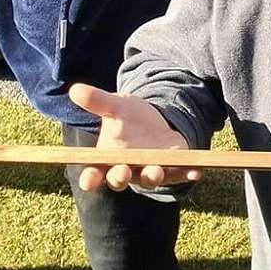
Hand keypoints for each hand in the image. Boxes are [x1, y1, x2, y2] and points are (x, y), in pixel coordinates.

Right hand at [68, 83, 200, 192]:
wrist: (156, 120)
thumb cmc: (129, 118)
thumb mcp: (116, 106)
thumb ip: (97, 101)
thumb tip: (75, 89)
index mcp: (107, 159)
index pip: (94, 173)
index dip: (91, 178)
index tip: (87, 179)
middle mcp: (127, 169)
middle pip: (120, 179)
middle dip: (121, 177)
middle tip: (122, 172)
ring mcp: (149, 170)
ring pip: (148, 179)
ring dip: (152, 176)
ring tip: (155, 170)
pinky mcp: (171, 169)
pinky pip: (179, 174)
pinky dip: (187, 173)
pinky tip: (196, 171)